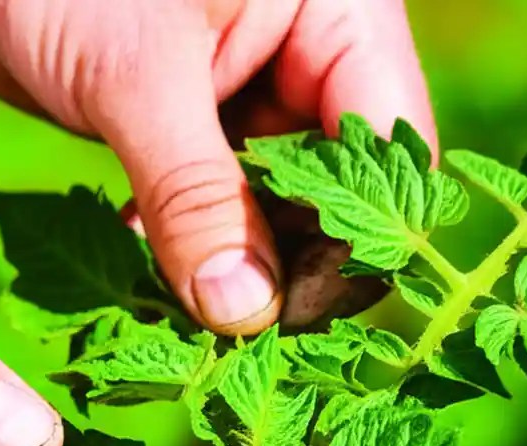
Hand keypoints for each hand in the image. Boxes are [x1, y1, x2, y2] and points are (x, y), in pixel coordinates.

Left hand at [0, 0, 434, 332]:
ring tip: (182, 314)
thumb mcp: (139, 79)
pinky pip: (213, 209)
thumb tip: (245, 312)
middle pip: (335, 192)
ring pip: (270, 210)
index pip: (387, 148)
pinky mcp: (193, 131)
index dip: (354, 238)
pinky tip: (145, 274)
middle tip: (230, 334)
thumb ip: (196, 194)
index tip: (290, 313)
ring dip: (229, 267)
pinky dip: (183, 247)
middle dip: (285, 264)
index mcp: (338, 19)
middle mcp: (307, 60)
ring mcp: (251, 98)